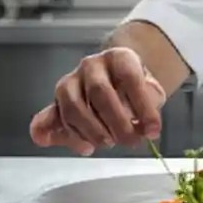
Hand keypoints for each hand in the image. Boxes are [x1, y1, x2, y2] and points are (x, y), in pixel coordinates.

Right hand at [29, 47, 166, 155]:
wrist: (117, 79)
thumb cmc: (135, 88)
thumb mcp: (151, 92)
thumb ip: (149, 109)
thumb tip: (148, 130)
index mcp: (119, 57)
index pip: (130, 77)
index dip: (142, 106)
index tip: (153, 130)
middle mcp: (92, 65)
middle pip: (99, 91)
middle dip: (116, 121)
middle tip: (130, 141)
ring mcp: (70, 81)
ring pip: (73, 106)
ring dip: (91, 130)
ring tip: (109, 144)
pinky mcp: (56, 101)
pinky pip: (49, 118)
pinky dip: (51, 133)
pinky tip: (66, 145)